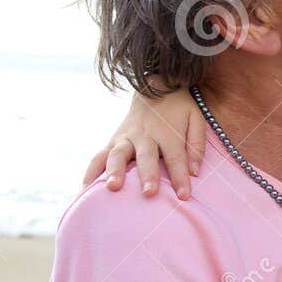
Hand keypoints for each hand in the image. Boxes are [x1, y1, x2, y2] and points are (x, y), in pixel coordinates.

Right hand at [82, 85, 207, 199]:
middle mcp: (144, 135)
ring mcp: (125, 137)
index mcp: (167, 132)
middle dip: (147, 175)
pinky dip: (91, 171)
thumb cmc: (179, 107)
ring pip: (117, 154)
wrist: (154, 85)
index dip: (180, 177)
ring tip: (112, 187)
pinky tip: (85, 188)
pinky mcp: (113, 140)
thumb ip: (196, 144)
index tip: (183, 196)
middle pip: (146, 157)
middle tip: (149, 193)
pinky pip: (99, 156)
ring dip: (114, 171)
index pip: (176, 158)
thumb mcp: (196, 119)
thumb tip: (194, 172)